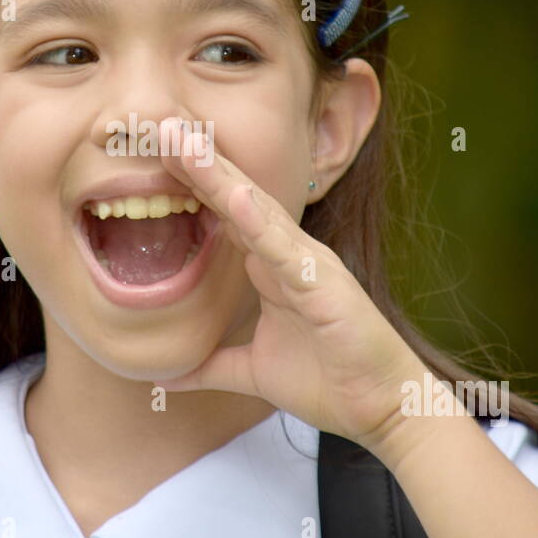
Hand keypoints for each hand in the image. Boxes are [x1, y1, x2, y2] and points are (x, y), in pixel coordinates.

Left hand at [153, 117, 428, 449]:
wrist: (384, 410)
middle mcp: (288, 255)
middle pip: (235, 198)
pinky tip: (232, 196)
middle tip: (160, 127)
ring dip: (219, 175)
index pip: (224, 215)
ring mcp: (307, 264)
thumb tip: (167, 375)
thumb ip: (211, 367)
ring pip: (256, 209)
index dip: (191, 184)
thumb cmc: (330, 383)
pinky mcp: (323, 285)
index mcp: (271, 268)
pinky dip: (258, 222)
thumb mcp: (253, 373)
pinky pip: (285, 249)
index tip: (153, 154)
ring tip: (184, 142)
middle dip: (198, 162)